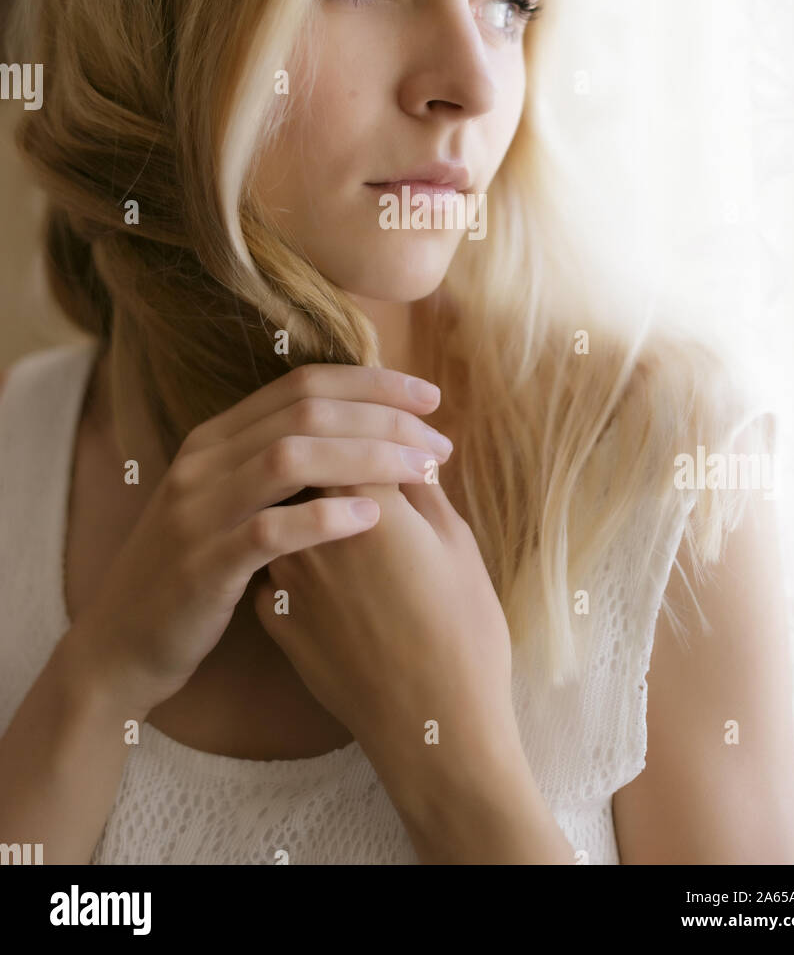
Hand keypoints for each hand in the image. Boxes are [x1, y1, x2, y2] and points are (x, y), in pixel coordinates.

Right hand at [66, 362, 451, 714]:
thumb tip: (364, 438)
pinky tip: (374, 520)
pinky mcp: (201, 565)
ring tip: (423, 472)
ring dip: (367, 459)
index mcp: (216, 438)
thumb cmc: (196, 573)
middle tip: (440, 442)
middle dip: (384, 419)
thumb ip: (280, 468)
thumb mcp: (231, 505)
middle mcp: (204, 462)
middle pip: (307, 412)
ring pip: (291, 457)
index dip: (373, 383)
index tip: (430, 398)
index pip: (303, 383)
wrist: (120, 645)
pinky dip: (325, 519)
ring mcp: (198, 511)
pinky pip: (268, 530)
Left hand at [252, 388, 519, 799]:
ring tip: (349, 505)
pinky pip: (281, 562)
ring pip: (289, 509)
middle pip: (311, 462)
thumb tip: (405, 456)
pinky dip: (301, 550)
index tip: (410, 434)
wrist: (432, 730)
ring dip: (314, 497)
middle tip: (376, 454)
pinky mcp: (275, 615)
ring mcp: (287, 574)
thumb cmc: (464, 634)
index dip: (387, 425)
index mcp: (369, 504)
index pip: (358, 432)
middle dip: (340, 447)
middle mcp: (314, 531)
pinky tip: (330, 563)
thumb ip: (423, 491)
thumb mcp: (459, 547)